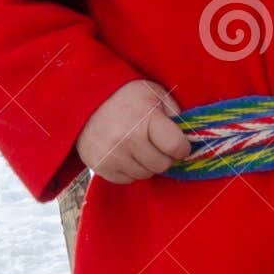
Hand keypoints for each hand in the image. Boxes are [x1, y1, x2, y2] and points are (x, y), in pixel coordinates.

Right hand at [76, 80, 191, 183]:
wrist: (83, 100)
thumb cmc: (127, 96)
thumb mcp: (156, 94)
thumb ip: (175, 114)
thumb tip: (190, 136)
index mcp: (145, 119)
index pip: (176, 147)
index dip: (182, 147)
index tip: (178, 143)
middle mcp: (127, 139)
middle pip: (163, 164)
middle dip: (165, 156)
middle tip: (156, 143)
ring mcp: (112, 154)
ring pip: (146, 174)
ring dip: (148, 164)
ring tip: (140, 146)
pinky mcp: (100, 166)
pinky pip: (128, 179)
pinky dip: (131, 169)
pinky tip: (126, 153)